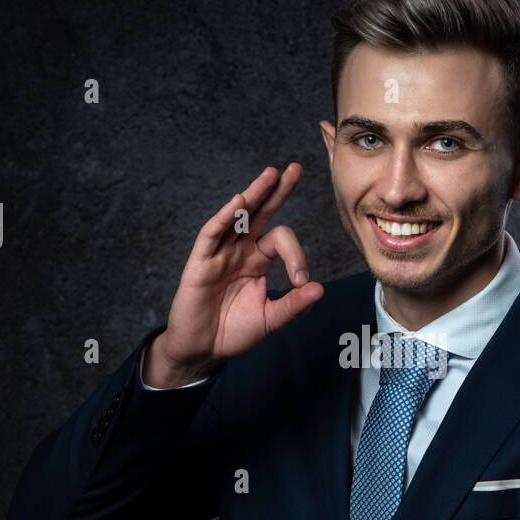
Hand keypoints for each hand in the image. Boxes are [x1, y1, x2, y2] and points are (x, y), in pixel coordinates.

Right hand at [144, 162, 323, 385]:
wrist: (203, 350)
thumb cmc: (234, 332)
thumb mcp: (270, 319)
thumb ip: (293, 305)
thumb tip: (319, 289)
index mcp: (257, 260)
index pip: (281, 240)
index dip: (296, 255)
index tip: (301, 280)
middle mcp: (239, 250)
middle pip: (261, 213)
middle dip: (277, 191)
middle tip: (295, 169)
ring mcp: (219, 253)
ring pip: (237, 217)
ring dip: (254, 194)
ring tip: (271, 174)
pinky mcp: (200, 262)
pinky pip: (212, 235)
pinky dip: (225, 218)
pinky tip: (239, 202)